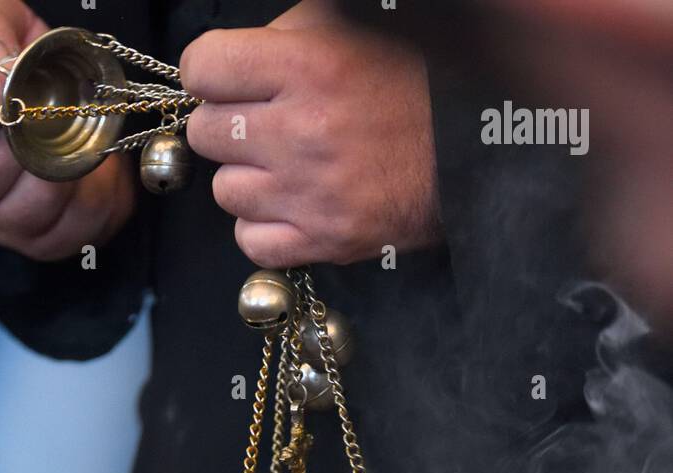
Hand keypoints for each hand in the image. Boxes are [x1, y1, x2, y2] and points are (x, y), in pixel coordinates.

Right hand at [0, 0, 135, 261]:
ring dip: (56, 169)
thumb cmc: (28, 63)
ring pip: (26, 210)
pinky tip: (89, 167)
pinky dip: (87, 194)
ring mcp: (3, 223)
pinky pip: (68, 228)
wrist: (80, 105)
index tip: (1, 85)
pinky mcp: (46, 243)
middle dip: (18, 142)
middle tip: (46, 111)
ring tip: (71, 135)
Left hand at [181, 0, 440, 266]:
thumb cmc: (414, 80)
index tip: (228, 78)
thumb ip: (286, 34)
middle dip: (229, 124)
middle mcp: (302, 133)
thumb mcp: (351, 26)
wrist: (473, 146)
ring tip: (286, 165)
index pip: (202, 68)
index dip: (210, 71)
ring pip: (226, 191)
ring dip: (247, 178)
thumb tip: (231, 62)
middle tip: (263, 122)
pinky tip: (288, 205)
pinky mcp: (324, 241)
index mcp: (308, 66)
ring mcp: (310, 194)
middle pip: (206, 133)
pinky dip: (261, 227)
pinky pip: (251, 242)